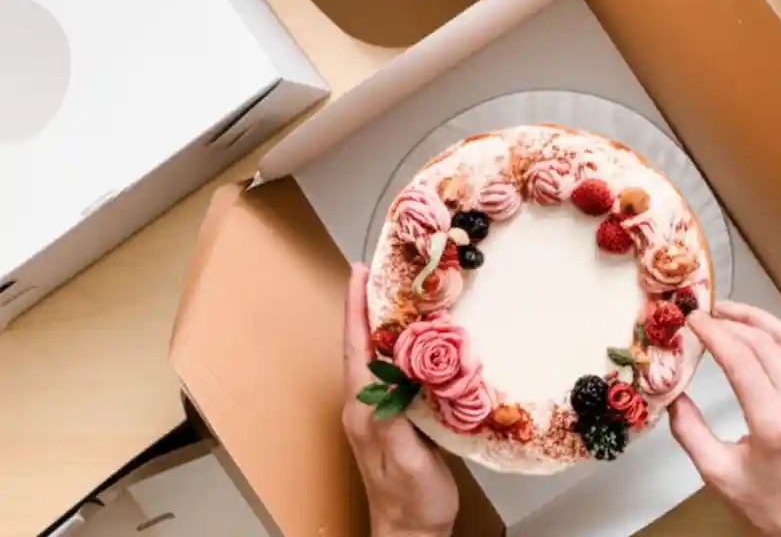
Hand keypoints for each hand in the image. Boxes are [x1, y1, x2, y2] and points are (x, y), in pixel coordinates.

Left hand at [343, 264, 458, 536]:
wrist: (412, 532)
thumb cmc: (412, 501)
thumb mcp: (406, 460)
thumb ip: (393, 419)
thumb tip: (388, 377)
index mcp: (364, 410)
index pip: (356, 347)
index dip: (357, 308)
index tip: (360, 272)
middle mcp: (365, 406)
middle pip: (363, 345)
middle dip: (369, 306)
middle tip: (383, 271)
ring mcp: (377, 414)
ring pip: (378, 357)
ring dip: (385, 324)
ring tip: (401, 294)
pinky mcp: (395, 421)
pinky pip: (395, 374)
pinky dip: (405, 349)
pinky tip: (421, 341)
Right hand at [669, 302, 780, 536]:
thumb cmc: (770, 507)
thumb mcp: (718, 473)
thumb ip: (689, 431)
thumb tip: (673, 396)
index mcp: (773, 423)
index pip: (741, 359)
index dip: (714, 333)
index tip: (693, 320)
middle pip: (763, 343)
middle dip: (730, 321)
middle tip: (703, 313)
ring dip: (756, 320)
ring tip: (728, 311)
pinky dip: (779, 335)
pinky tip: (759, 330)